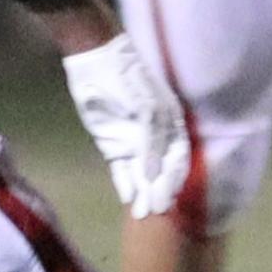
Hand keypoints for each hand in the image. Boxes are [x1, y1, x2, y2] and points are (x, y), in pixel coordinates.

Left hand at [61, 33, 190, 218]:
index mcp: (169, 123)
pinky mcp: (112, 143)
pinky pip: (120, 168)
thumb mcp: (144, 108)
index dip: (175, 179)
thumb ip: (150, 142)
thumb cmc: (125, 77)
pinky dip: (124, 182)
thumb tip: (153, 174)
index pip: (177, 158)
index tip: (173, 200)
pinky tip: (128, 197)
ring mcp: (132, 140)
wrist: (95, 58)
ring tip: (143, 213)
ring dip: (142, 192)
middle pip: (160, 170)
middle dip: (159, 191)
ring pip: (140, 173)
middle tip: (158, 211)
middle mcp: (153, 135)